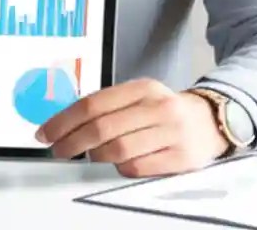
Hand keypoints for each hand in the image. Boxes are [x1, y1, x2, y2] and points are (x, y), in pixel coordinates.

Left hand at [36, 78, 228, 177]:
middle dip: (71, 142)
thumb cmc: (164, 111)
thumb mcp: (140, 97)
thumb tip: (64, 123)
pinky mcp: (180, 158)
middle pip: (102, 128)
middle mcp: (158, 107)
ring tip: (92, 155)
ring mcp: (170, 133)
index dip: (64, 120)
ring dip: (97, 156)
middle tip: (58, 149)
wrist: (210, 121)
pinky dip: (121, 167)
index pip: (93, 104)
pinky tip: (120, 162)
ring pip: (118, 150)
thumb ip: (108, 106)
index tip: (46, 132)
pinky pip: (136, 168)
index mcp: (143, 88)